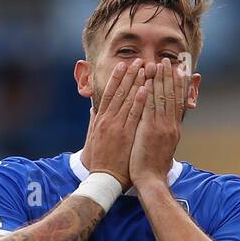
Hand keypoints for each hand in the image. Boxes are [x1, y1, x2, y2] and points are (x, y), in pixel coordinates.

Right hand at [84, 59, 146, 189]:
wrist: (103, 180)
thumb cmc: (100, 162)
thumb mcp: (93, 139)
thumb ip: (94, 123)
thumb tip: (93, 110)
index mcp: (101, 120)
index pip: (110, 94)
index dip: (117, 78)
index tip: (124, 66)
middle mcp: (108, 120)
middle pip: (119, 92)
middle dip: (129, 75)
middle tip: (138, 61)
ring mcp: (117, 127)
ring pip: (127, 100)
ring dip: (136, 82)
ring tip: (145, 68)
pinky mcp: (125, 135)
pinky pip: (134, 115)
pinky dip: (140, 101)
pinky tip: (146, 89)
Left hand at [129, 57, 185, 191]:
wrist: (151, 181)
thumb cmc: (154, 169)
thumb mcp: (164, 150)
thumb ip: (165, 135)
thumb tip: (166, 130)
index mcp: (174, 130)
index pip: (178, 103)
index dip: (178, 86)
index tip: (179, 72)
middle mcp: (170, 126)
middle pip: (172, 96)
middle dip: (170, 77)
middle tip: (168, 61)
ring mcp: (161, 127)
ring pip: (162, 98)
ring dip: (160, 79)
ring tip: (158, 63)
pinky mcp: (150, 130)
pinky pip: (149, 106)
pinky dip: (149, 91)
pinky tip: (147, 79)